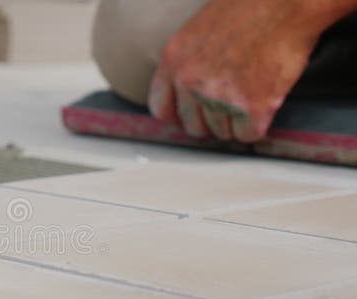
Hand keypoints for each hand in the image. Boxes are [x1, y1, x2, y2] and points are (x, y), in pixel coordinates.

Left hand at [148, 0, 352, 142]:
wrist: (287, 1)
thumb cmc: (249, 8)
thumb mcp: (198, 30)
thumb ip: (186, 63)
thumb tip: (183, 92)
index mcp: (174, 61)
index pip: (161, 109)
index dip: (179, 116)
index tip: (193, 116)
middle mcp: (190, 81)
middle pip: (194, 127)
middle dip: (212, 121)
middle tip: (231, 105)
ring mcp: (219, 96)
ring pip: (222, 133)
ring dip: (237, 121)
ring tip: (251, 93)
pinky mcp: (252, 107)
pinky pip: (248, 134)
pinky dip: (258, 124)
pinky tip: (265, 101)